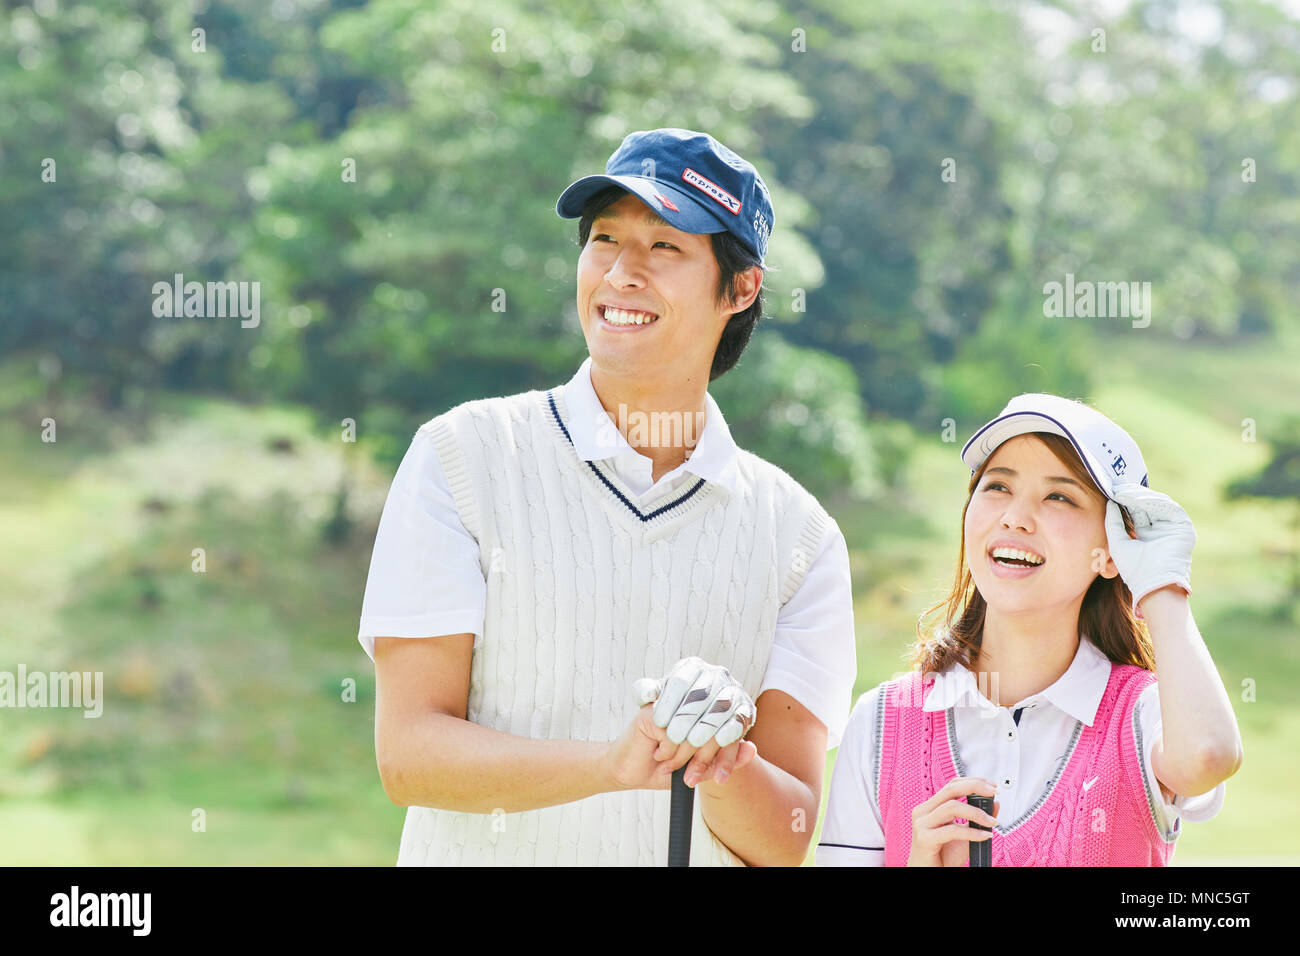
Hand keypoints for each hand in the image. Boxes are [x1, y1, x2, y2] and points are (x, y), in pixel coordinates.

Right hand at [604, 702, 756, 791]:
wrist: (631, 772)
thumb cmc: (666, 769)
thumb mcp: (701, 769)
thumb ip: (727, 759)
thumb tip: (752, 749)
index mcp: (707, 712)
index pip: (729, 725)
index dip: (722, 753)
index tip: (708, 772)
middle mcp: (692, 701)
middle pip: (712, 729)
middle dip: (699, 757)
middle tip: (684, 770)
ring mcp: (672, 701)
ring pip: (693, 728)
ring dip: (681, 754)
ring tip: (669, 762)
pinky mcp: (653, 706)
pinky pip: (672, 728)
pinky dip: (668, 749)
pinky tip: (657, 752)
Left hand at [633, 656, 756, 747]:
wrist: (697, 732)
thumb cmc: (670, 715)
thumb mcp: (654, 701)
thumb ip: (645, 693)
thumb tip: (648, 694)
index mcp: (692, 667)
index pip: (680, 680)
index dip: (669, 702)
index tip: (658, 723)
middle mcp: (716, 674)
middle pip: (700, 696)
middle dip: (685, 721)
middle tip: (673, 740)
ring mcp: (734, 691)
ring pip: (720, 712)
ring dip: (706, 735)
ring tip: (691, 753)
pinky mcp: (747, 711)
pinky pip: (738, 726)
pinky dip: (728, 745)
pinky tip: (717, 762)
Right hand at [907, 777, 999, 866]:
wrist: (927, 873)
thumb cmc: (942, 856)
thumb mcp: (965, 836)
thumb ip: (977, 820)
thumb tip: (995, 804)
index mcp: (930, 807)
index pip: (951, 785)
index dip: (972, 781)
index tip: (991, 785)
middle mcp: (923, 811)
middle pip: (950, 789)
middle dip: (975, 788)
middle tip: (994, 793)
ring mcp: (921, 824)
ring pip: (952, 807)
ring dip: (977, 813)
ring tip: (992, 822)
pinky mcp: (924, 838)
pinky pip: (952, 830)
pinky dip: (972, 833)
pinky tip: (985, 835)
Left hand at [1104, 482, 1195, 612]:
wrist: (1153, 585)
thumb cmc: (1134, 569)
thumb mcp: (1118, 542)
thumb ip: (1113, 522)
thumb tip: (1109, 502)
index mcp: (1147, 535)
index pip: (1136, 511)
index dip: (1124, 499)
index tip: (1110, 489)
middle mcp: (1161, 530)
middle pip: (1146, 505)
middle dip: (1131, 494)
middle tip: (1116, 485)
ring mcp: (1173, 528)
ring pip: (1157, 504)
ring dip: (1139, 496)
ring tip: (1122, 491)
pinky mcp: (1184, 528)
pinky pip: (1169, 508)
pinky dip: (1153, 501)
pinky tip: (1135, 498)